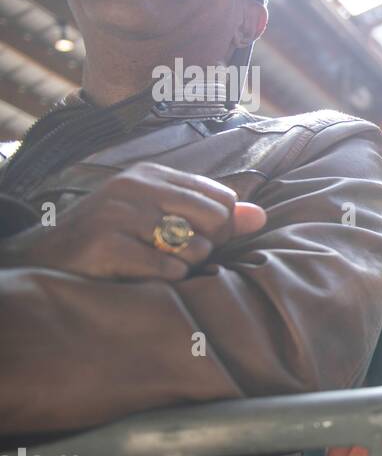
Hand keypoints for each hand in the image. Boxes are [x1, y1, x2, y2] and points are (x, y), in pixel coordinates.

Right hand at [0, 162, 265, 279]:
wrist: (46, 261)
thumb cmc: (112, 242)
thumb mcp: (160, 221)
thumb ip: (212, 217)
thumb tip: (261, 216)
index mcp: (152, 175)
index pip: (222, 199)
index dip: (223, 228)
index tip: (200, 240)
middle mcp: (135, 186)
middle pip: (216, 219)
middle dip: (209, 247)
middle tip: (177, 257)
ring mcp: (118, 213)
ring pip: (194, 246)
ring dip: (184, 266)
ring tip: (154, 265)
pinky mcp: (106, 243)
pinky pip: (167, 269)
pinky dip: (164, 280)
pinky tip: (143, 277)